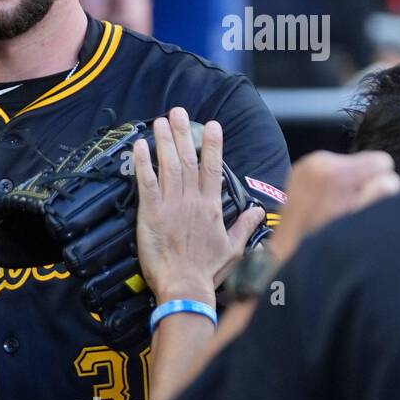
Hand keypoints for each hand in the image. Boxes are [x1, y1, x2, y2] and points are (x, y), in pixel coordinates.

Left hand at [133, 108, 264, 303]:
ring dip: (164, 141)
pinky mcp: (150, 213)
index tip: (211, 125)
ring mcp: (171, 204)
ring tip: (160, 121)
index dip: (212, 145)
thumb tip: (259, 211)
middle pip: (188, 159)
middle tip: (178, 112)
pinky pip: (146, 181)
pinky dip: (143, 162)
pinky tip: (140, 145)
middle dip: (183, 133)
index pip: (213, 168)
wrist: (184, 286)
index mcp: (212, 207)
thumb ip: (245, 226)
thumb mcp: (234, 249)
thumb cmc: (207, 271)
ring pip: (168, 165)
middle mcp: (192, 200)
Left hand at [268, 150, 399, 265]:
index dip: (380, 184)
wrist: (290, 248)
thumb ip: (379, 194)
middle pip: (365, 162)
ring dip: (348, 183)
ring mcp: (306, 163)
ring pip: (349, 166)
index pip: (382, 162)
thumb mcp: (361, 217)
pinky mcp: (300, 168)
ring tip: (335, 207)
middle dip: (363, 182)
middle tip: (348, 207)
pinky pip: (331, 169)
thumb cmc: (327, 237)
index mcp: (336, 171)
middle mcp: (318, 160)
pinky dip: (333, 182)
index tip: (365, 201)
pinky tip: (324, 202)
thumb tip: (389, 180)